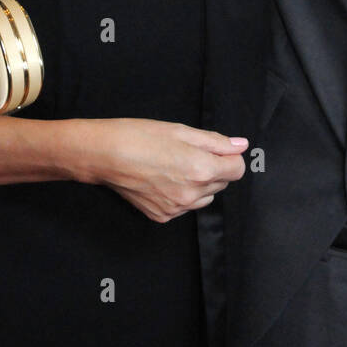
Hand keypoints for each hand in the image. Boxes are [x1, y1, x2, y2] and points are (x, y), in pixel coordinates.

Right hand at [64, 117, 249, 222]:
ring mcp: (176, 208)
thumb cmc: (140, 136)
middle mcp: (192, 194)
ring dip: (199, 184)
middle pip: (222, 183)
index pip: (237, 170)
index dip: (230, 157)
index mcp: (201, 170)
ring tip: (174, 166)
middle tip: (189, 153)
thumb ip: (216, 142)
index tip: (216, 149)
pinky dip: (180, 195)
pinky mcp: (162, 216)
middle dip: (214, 168)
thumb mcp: (181, 131)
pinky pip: (184, 207)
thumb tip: (241, 146)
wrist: (104, 155)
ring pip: (205, 198)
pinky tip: (162, 179)